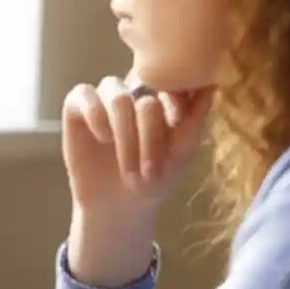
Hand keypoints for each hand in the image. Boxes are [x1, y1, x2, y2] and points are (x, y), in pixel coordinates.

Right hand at [62, 75, 213, 214]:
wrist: (117, 207)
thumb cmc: (154, 180)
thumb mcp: (183, 151)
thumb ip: (196, 117)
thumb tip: (212, 82)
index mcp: (162, 99)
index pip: (171, 82)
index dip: (175, 106)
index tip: (177, 136)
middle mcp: (134, 92)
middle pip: (145, 96)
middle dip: (148, 137)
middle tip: (149, 173)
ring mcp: (105, 97)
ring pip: (117, 94)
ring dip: (124, 134)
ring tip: (125, 166)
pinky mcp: (77, 106)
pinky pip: (85, 94)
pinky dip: (96, 116)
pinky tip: (102, 139)